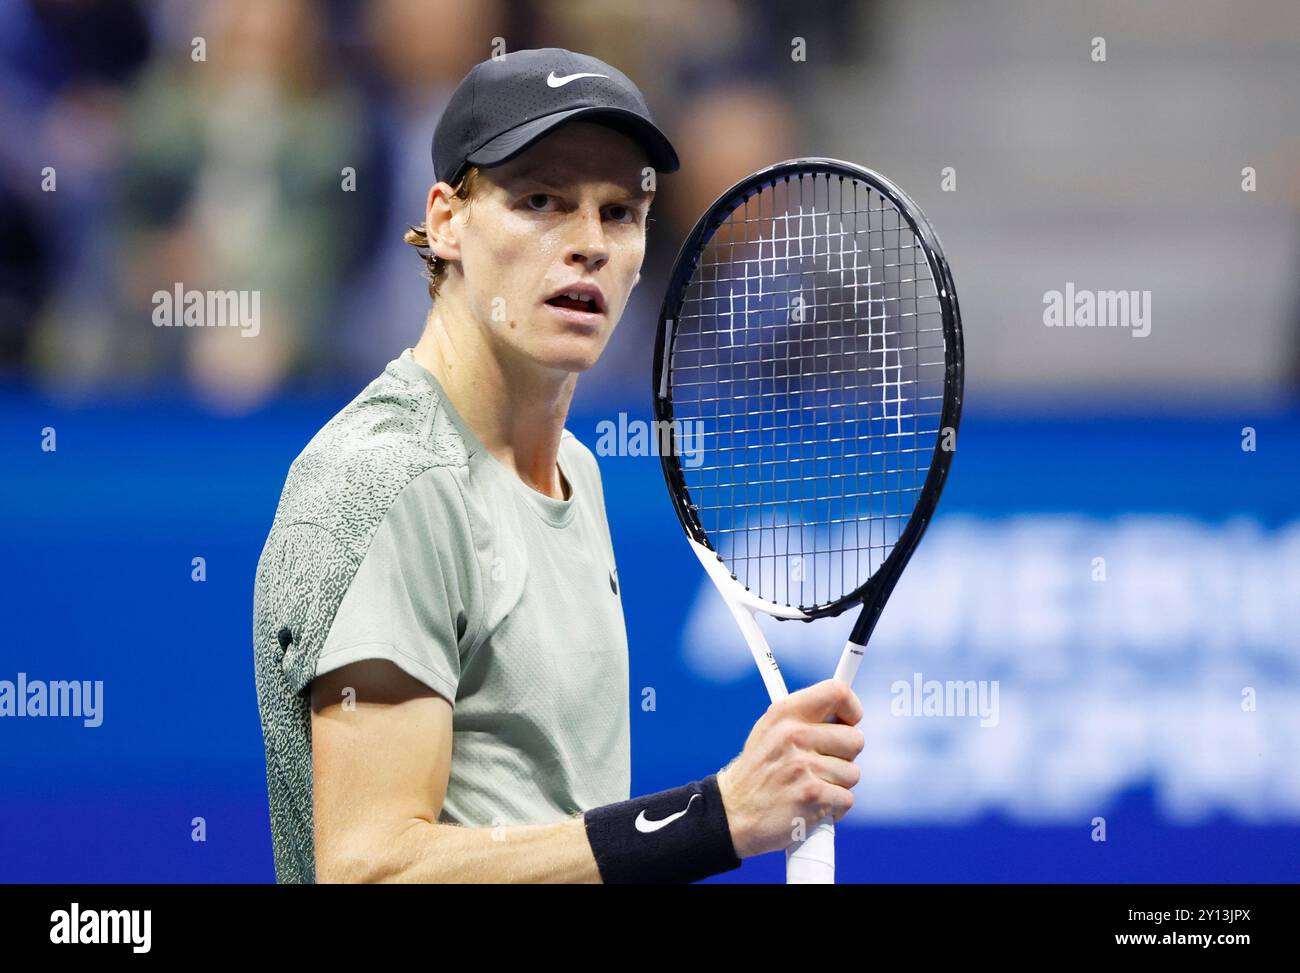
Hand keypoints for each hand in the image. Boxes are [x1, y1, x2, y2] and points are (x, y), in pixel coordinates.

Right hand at [716, 680, 863, 858]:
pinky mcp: (812, 795)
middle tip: (821, 764)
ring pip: (853, 773)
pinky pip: (847, 799)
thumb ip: (804, 719)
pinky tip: (811, 805)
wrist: (732, 814)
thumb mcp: (770, 731)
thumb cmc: (758, 772)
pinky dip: (833, 808)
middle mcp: (793, 734)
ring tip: (809, 786)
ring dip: (836, 785)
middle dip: (844, 756)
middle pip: (855, 739)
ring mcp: (803, 765)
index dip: (851, 708)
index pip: (838, 692)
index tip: (849, 722)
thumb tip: (845, 716)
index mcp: (785, 712)